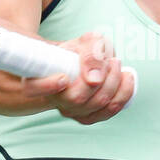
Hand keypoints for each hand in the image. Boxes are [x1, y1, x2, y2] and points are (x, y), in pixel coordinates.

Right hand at [19, 31, 135, 124]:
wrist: (81, 63)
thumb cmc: (77, 51)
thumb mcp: (82, 42)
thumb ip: (89, 52)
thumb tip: (95, 79)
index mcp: (38, 79)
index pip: (33, 88)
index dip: (48, 86)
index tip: (63, 78)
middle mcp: (52, 100)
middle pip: (77, 98)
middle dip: (101, 77)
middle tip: (109, 59)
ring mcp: (70, 111)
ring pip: (97, 104)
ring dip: (114, 81)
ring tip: (116, 63)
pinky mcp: (87, 117)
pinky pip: (109, 111)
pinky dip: (123, 93)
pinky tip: (126, 77)